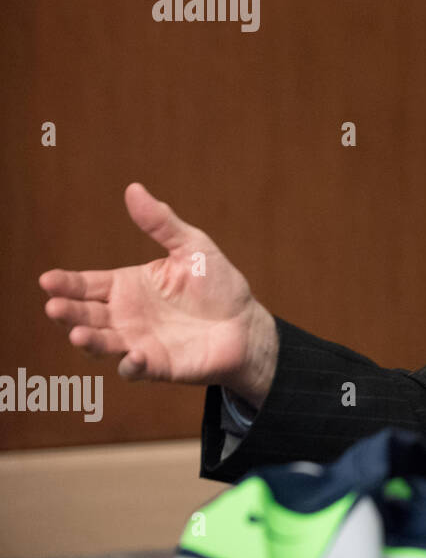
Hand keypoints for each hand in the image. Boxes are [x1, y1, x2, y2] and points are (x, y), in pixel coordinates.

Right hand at [38, 182, 277, 406]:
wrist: (246, 324)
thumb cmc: (218, 285)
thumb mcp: (192, 247)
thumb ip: (161, 223)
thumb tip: (134, 188)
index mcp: (127, 286)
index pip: (86, 285)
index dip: (66, 283)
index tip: (47, 279)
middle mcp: (125, 316)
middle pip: (84, 315)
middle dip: (67, 311)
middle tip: (54, 306)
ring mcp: (138, 342)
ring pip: (102, 344)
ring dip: (88, 340)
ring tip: (77, 333)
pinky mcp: (158, 366)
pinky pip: (136, 369)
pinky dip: (131, 366)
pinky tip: (133, 357)